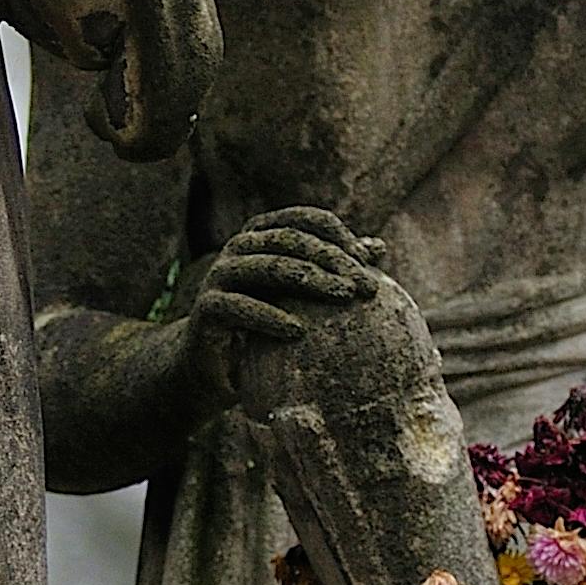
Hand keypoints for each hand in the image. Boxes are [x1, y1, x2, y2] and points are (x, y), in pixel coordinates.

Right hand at [189, 207, 394, 403]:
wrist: (214, 364)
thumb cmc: (264, 322)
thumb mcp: (300, 293)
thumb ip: (332, 268)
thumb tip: (378, 247)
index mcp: (262, 235)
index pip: (305, 220)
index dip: (338, 235)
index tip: (368, 262)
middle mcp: (239, 247)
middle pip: (289, 239)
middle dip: (331, 259)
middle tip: (365, 285)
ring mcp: (219, 275)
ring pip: (266, 266)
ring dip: (308, 279)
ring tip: (342, 297)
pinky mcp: (207, 308)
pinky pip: (238, 306)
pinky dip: (269, 317)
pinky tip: (297, 331)